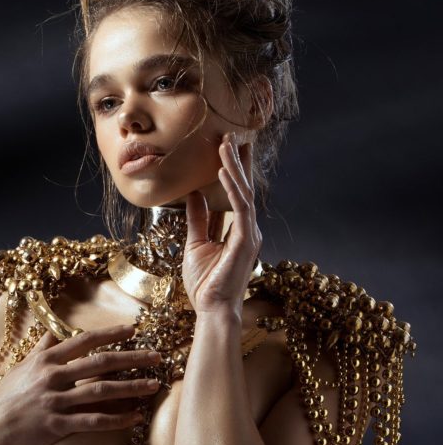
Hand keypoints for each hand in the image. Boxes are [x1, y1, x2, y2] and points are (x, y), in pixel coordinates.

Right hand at [0, 324, 161, 444]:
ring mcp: (56, 401)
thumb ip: (41, 349)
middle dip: (132, 358)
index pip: (85, 341)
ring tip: (154, 385)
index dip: (110, 334)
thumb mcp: (21, 368)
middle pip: (101, 363)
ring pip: (102, 391)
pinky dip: (117, 419)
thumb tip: (52, 332)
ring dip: (131, 387)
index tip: (133, 330)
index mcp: (46, 360)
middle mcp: (53, 377)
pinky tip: (136, 417)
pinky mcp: (58, 425)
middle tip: (157, 357)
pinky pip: (94, 421)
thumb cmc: (6, 398)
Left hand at [181, 133, 261, 317]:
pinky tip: (223, 171)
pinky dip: (232, 189)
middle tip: (230, 134)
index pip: (236, 194)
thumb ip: (198, 219)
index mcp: (237, 230)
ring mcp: (249, 235)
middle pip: (243, 188)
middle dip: (236, 161)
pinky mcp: (246, 242)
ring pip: (243, 193)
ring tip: (225, 144)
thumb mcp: (196, 243)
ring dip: (233, 167)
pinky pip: (240, 209)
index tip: (228, 147)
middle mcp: (247, 230)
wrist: (212, 310)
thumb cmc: (205, 283)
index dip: (233, 170)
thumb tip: (194, 194)